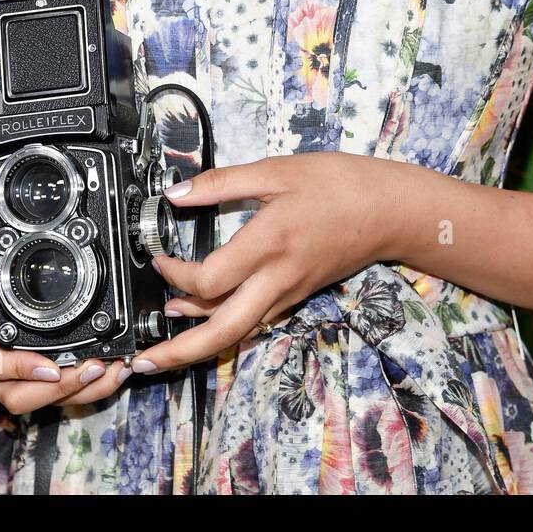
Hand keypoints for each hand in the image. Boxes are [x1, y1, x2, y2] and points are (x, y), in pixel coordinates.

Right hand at [0, 158, 130, 412]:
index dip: (13, 372)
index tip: (48, 367)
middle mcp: (0, 347)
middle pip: (17, 395)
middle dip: (59, 391)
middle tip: (94, 368)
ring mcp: (21, 358)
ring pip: (42, 398)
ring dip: (79, 392)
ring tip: (111, 370)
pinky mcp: (42, 359)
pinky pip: (60, 386)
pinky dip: (87, 385)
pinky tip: (114, 367)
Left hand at [129, 153, 399, 374]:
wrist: (389, 210)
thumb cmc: (338, 185)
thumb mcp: (276, 171)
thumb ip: (222, 182)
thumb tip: (177, 192)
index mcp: (267, 244)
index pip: (209, 280)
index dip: (176, 276)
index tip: (160, 260)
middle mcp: (277, 278)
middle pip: (222, 331)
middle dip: (178, 353)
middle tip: (142, 361)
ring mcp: (288, 293)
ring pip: (238, 331)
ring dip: (199, 341)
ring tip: (165, 343)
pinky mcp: (297, 295)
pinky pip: (256, 320)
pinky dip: (227, 326)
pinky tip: (209, 318)